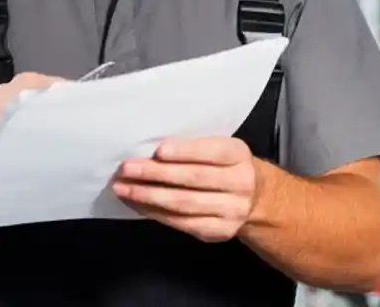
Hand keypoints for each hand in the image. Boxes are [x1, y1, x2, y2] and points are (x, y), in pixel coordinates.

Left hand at [113, 136, 260, 242]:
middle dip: (156, 173)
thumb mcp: (219, 148)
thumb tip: (149, 153)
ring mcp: (231, 211)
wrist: (255, 199)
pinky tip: (136, 204)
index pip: (211, 152)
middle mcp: (240, 183)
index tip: (158, 150)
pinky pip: (182, 223)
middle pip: (193, 179)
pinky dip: (155, 213)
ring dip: (148, 195)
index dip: (185, 151)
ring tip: (123, 188)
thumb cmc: (224, 165)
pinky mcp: (219, 231)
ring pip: (184, 203)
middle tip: (126, 169)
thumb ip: (193, 148)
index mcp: (238, 155)